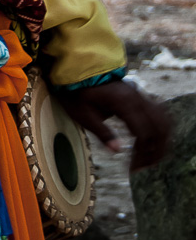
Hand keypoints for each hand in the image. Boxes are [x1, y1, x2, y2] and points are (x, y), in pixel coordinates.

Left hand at [57, 79, 171, 172]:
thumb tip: (118, 151)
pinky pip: (160, 113)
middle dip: (155, 151)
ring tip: (150, 158)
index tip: (133, 168)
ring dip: (161, 141)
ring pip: (163, 121)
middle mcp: (137, 98)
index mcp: (123, 103)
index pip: (142, 133)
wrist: (78, 71)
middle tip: (143, 167)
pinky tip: (154, 141)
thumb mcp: (83, 114)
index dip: (141, 154)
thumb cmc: (77, 93)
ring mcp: (140, 96)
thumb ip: (102, 132)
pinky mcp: (139, 96)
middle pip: (158, 129)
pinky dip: (161, 129)